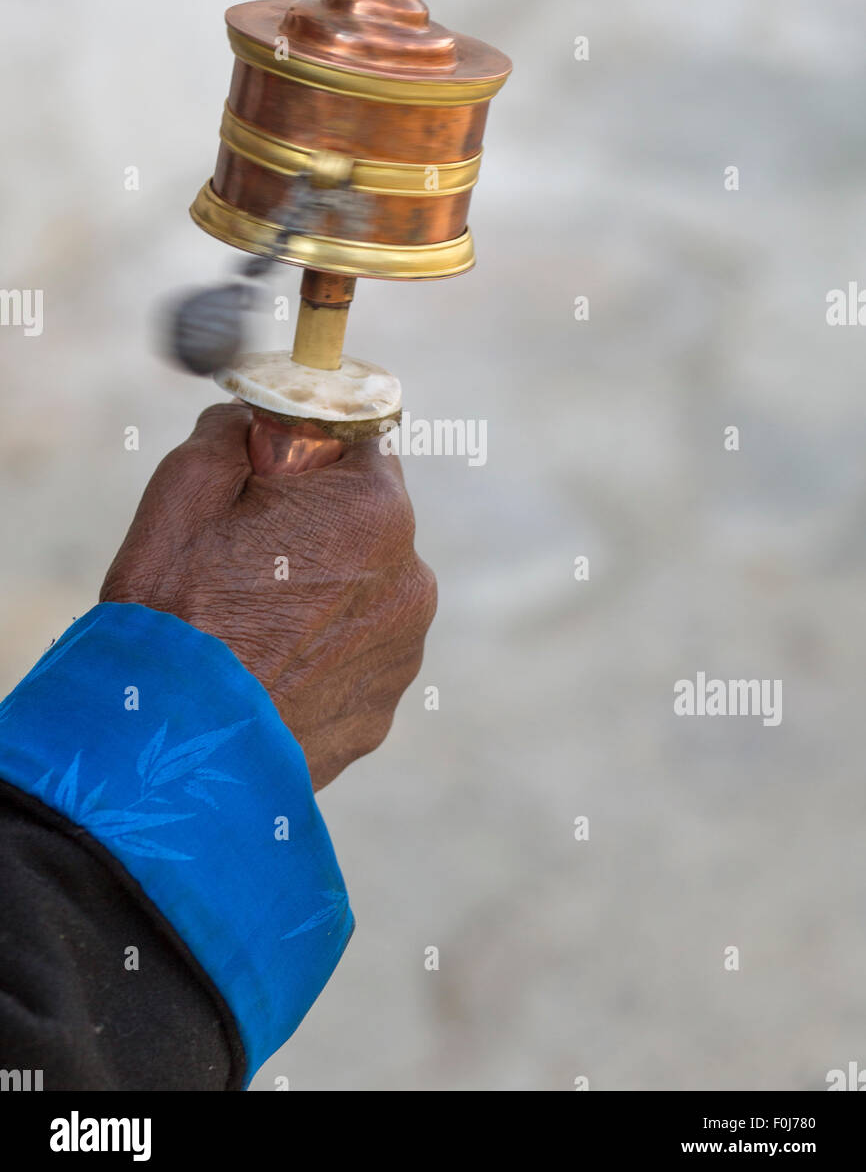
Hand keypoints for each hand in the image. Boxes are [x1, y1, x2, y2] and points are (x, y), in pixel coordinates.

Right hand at [100, 404, 436, 788]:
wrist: (167, 752)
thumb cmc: (174, 612)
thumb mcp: (186, 488)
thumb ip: (236, 431)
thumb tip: (255, 419)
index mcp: (375, 510)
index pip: (361, 446)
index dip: (308, 458)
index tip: (270, 480)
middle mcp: (412, 580)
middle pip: (367, 526)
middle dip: (317, 530)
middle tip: (247, 562)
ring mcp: (402, 654)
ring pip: (363, 599)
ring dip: (322, 600)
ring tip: (249, 632)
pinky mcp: (380, 714)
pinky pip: (354, 665)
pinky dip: (319, 662)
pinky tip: (264, 677)